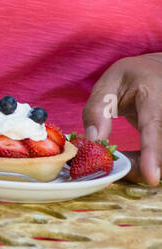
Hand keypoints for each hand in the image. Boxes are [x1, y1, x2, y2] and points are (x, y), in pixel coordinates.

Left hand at [82, 53, 161, 185]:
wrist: (160, 72)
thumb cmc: (134, 76)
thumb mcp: (109, 83)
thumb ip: (98, 109)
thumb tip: (93, 141)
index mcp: (155, 96)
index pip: (154, 127)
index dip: (151, 153)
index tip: (151, 176)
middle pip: (161, 148)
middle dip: (141, 166)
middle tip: (116, 167)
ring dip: (144, 166)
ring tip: (123, 160)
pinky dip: (148, 161)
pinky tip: (135, 159)